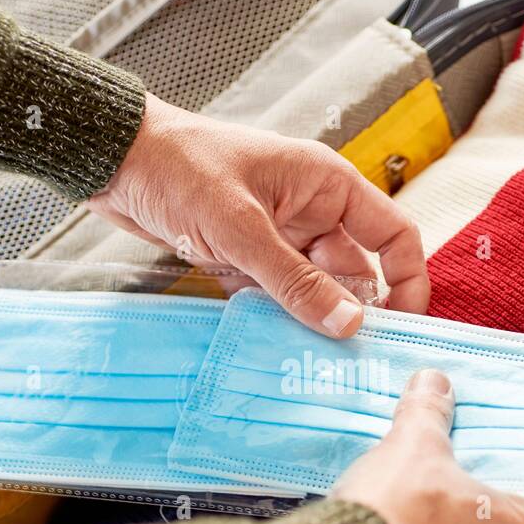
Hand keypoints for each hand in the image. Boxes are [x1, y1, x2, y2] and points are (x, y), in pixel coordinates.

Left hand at [85, 93, 428, 337]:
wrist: (116, 160)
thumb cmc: (181, 169)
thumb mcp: (242, 228)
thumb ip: (295, 280)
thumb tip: (349, 324)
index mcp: (327, 186)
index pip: (393, 234)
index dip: (407, 280)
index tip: (404, 326)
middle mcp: (311, 211)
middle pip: (355, 272)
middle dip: (355, 313)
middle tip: (352, 362)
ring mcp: (278, 237)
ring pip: (313, 290)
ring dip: (311, 321)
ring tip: (312, 363)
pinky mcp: (246, 258)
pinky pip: (275, 297)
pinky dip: (274, 320)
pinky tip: (272, 350)